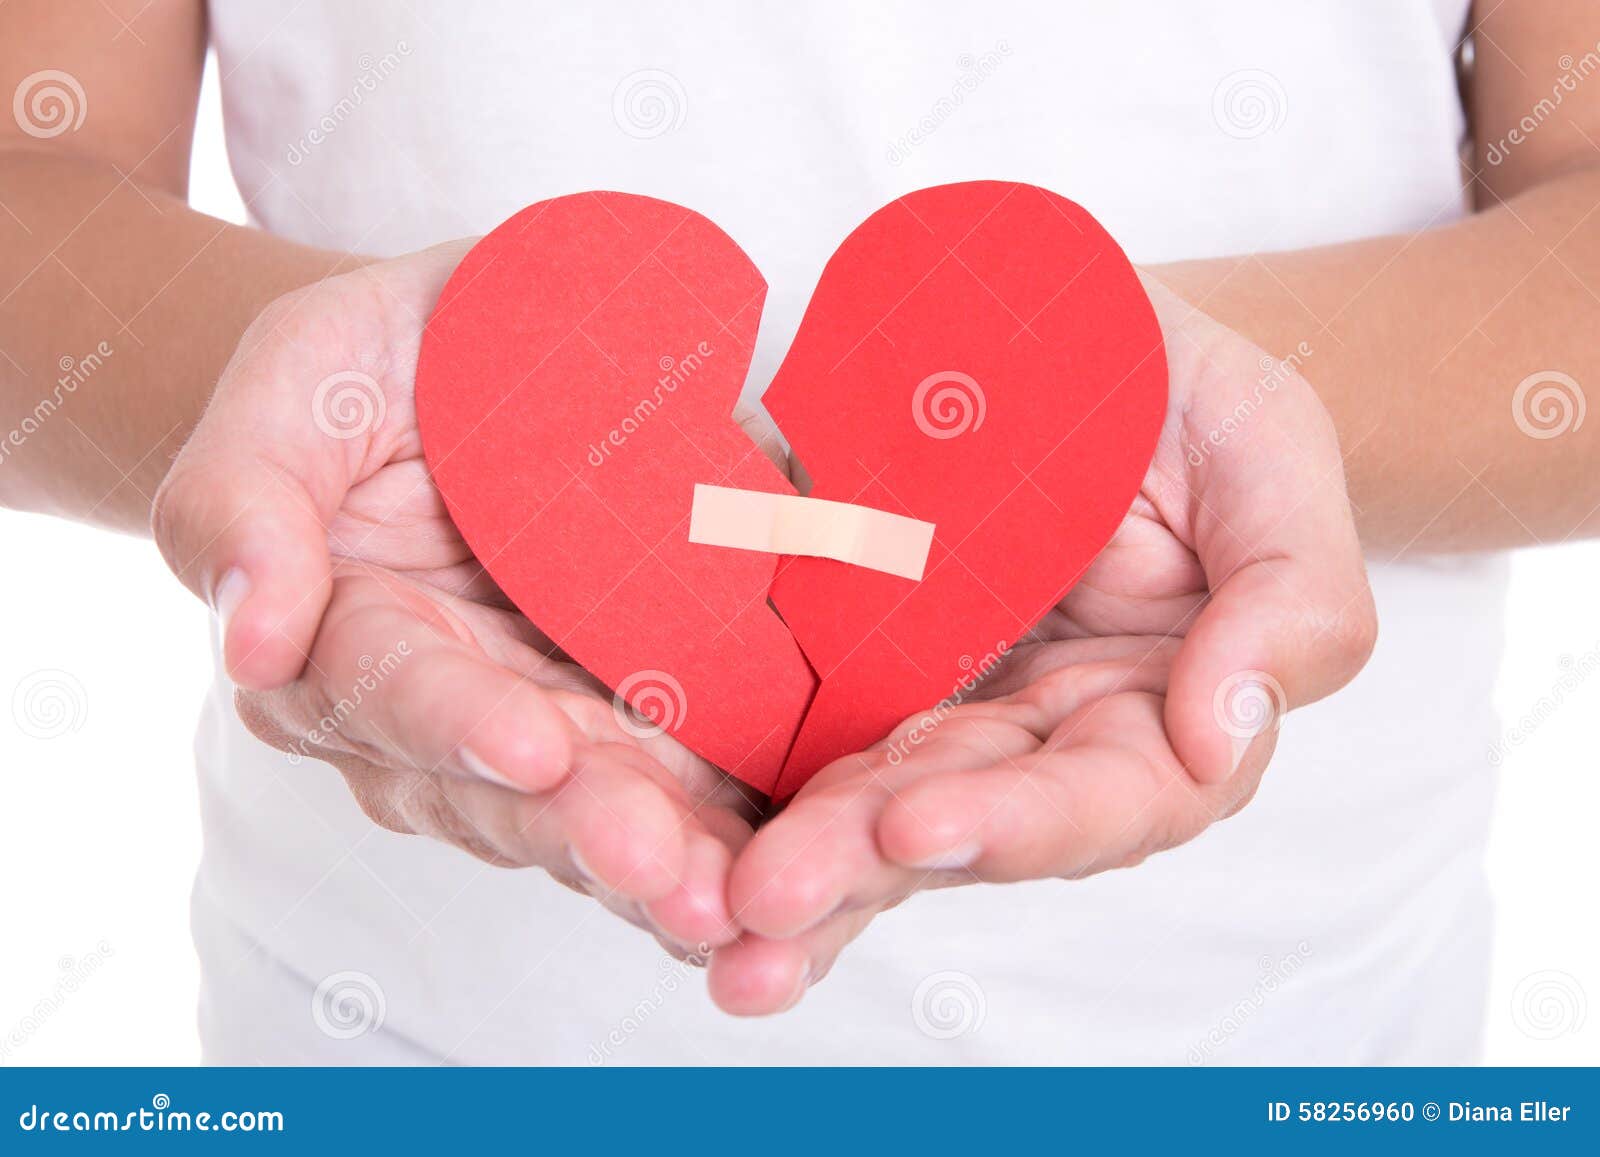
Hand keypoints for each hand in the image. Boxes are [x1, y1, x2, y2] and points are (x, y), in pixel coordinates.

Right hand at [152, 244, 757, 952]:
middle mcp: (444, 713)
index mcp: (345, 641)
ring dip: (667, 860)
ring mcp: (548, 726)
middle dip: (588, 831)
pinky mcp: (638, 721)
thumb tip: (251, 640)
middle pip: (510, 789)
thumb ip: (243, 497)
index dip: (457, 723)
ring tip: (731, 899)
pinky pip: (682, 786)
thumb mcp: (298, 381)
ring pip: (601, 811)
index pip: (392, 691)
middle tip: (663, 871)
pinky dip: (729, 827)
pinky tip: (784, 861)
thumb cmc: (373, 365)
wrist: (478, 358)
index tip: (531, 747)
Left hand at [705, 276, 1377, 1013]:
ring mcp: (934, 711)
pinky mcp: (848, 673)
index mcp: (1152, 710)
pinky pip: (792, 738)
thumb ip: (1292, 598)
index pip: (1105, 800)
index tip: (921, 820)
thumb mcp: (1268, 454)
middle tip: (772, 894)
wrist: (1069, 330)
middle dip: (867, 862)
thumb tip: (1224, 732)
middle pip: (960, 826)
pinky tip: (677, 840)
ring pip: (864, 808)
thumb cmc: (1184, 392)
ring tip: (722, 903)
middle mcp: (1035, 737)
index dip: (1020, 821)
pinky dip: (740, 792)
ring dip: (798, 861)